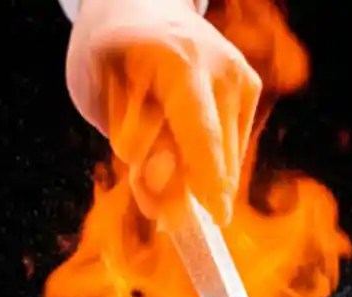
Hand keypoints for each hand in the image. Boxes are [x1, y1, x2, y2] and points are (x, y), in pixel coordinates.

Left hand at [66, 0, 261, 223]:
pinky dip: (207, 161)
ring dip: (195, 178)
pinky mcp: (251, 87)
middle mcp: (217, 64)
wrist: (139, 8)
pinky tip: (181, 142)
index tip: (217, 220)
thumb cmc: (110, 58)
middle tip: (165, 218)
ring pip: (226, 156)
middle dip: (191, 191)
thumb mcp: (100, 100)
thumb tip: (168, 204)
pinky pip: (231, 147)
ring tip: (160, 161)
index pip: (199, 132)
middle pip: (215, 151)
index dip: (208, 181)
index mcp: (174, 60)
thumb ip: (134, 149)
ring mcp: (239, 74)